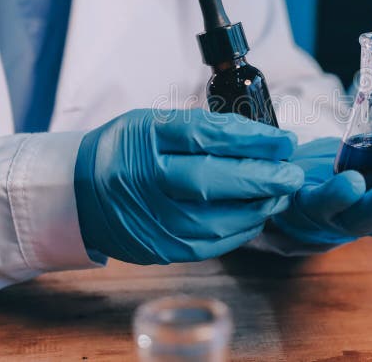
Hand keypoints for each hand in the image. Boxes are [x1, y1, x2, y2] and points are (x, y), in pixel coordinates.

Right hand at [74, 109, 303, 263]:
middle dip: (262, 178)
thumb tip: (259, 138)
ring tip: (281, 193)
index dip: (251, 139)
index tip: (283, 140)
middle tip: (293, 173)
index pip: (205, 136)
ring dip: (258, 207)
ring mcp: (151, 219)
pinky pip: (211, 244)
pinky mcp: (160, 248)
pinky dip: (241, 230)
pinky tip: (258, 214)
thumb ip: (201, 128)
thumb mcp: (153, 123)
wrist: (78, 194)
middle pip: (211, 180)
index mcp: (144, 140)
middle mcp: (144, 180)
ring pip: (216, 219)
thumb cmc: (125, 151)